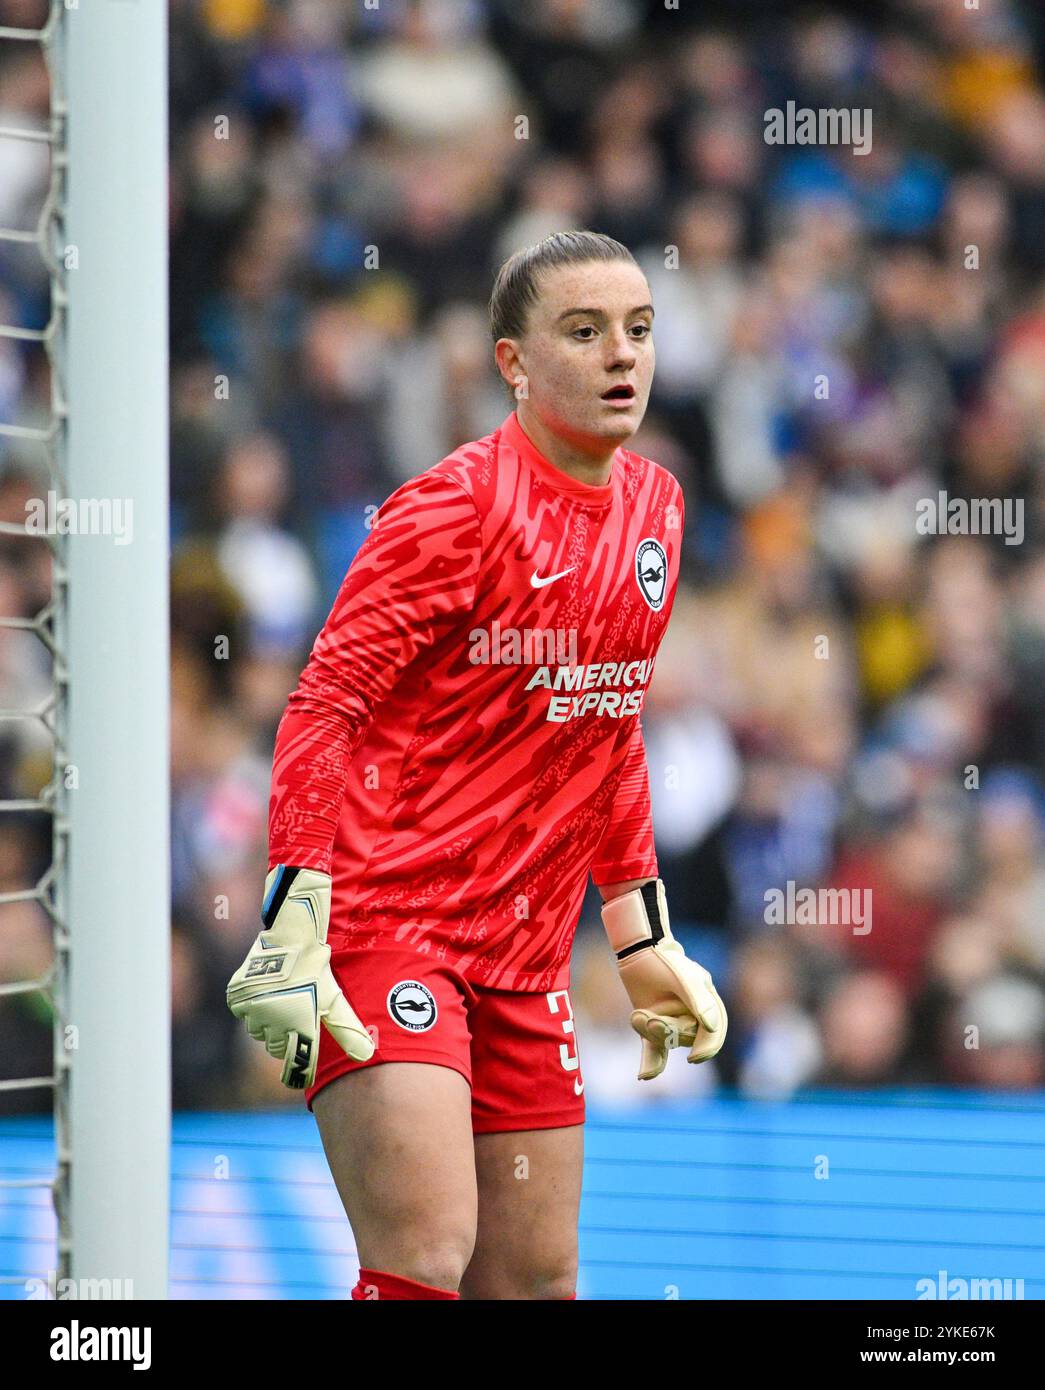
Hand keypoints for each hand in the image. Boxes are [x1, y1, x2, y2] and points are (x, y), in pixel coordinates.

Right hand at [226, 866, 374, 1088]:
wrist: (291, 940)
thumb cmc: (315, 971)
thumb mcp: (332, 1000)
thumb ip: (347, 1031)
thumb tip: (366, 1056)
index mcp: (299, 1025)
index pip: (296, 1059)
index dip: (299, 1059)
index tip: (300, 1058)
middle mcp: (274, 1022)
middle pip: (274, 1047)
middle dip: (283, 1036)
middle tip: (292, 1014)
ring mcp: (254, 1010)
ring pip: (257, 1032)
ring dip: (266, 1023)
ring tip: (279, 999)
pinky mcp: (237, 999)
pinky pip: (243, 1015)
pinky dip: (250, 1008)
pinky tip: (263, 992)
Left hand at [601, 879, 726, 1079]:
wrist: (638, 950)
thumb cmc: (665, 960)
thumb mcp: (684, 978)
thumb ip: (698, 1000)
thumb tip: (711, 1026)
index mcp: (708, 1005)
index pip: (714, 1034)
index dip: (707, 1048)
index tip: (694, 1058)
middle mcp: (692, 1016)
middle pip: (686, 1039)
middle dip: (667, 1031)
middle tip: (648, 1017)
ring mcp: (672, 1022)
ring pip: (666, 1042)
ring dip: (649, 1032)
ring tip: (638, 1014)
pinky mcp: (652, 1024)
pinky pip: (654, 1051)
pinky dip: (651, 1065)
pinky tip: (643, 1077)